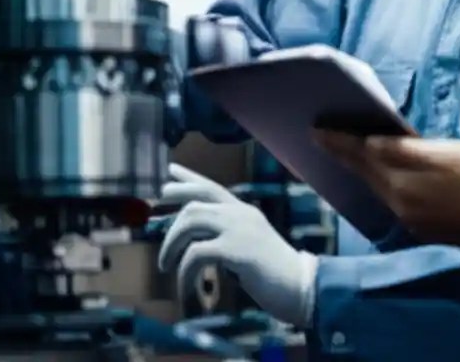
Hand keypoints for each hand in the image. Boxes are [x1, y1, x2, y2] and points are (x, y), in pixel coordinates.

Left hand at [155, 164, 317, 328]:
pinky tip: (185, 288)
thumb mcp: (248, 247)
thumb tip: (195, 243)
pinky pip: (195, 254)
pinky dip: (184, 273)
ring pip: (190, 222)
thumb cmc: (274, 273)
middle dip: (170, 219)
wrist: (300, 285)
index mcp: (245, 212)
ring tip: (166, 267)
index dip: (189, 179)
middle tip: (160, 240)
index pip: (212, 188)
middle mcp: (241, 214)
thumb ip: (227, 238)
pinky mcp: (235, 249)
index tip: (170, 171)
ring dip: (171, 246)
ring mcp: (239, 229)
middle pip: (195, 203)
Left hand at [316, 132, 459, 255]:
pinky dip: (383, 184)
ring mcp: (410, 218)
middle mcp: (399, 201)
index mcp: (403, 179)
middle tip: (324, 138)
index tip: (315, 130)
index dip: (338, 141)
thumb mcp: (449, 152)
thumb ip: (408, 149)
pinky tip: (384, 176)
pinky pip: (392, 200)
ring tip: (350, 154)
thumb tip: (372, 143)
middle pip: (365, 173)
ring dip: (362, 170)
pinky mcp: (422, 228)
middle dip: (344, 155)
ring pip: (378, 188)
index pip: (362, 154)